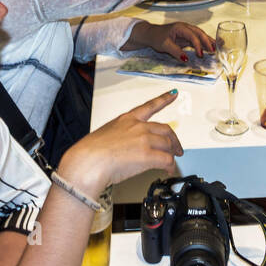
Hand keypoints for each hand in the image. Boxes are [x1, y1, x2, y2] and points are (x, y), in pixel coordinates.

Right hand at [59, 90, 184, 193]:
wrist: (88, 162)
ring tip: (173, 161)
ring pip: (168, 144)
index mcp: (127, 119)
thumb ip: (119, 137)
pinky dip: (170, 166)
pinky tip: (168, 171)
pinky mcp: (148, 155)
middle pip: (165, 129)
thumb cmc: (90, 152)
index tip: (172, 94)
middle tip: (177, 148)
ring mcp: (144, 140)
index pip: (150, 106)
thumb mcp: (105, 135)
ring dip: (172, 154)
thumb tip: (123, 148)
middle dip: (173, 139)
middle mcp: (138, 127)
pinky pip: (167, 160)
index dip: (164, 99)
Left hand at [143, 21, 214, 61]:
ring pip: (200, 35)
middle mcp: (185, 28)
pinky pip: (197, 39)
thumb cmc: (156, 37)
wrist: (150, 34)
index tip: (200, 55)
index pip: (192, 36)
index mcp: (180, 28)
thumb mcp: (164, 45)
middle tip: (214, 50)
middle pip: (199, 33)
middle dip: (207, 41)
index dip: (198, 45)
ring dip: (208, 41)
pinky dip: (204, 43)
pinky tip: (210, 47)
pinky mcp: (186, 36)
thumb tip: (186, 59)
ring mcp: (186, 31)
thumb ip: (176, 52)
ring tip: (216, 48)